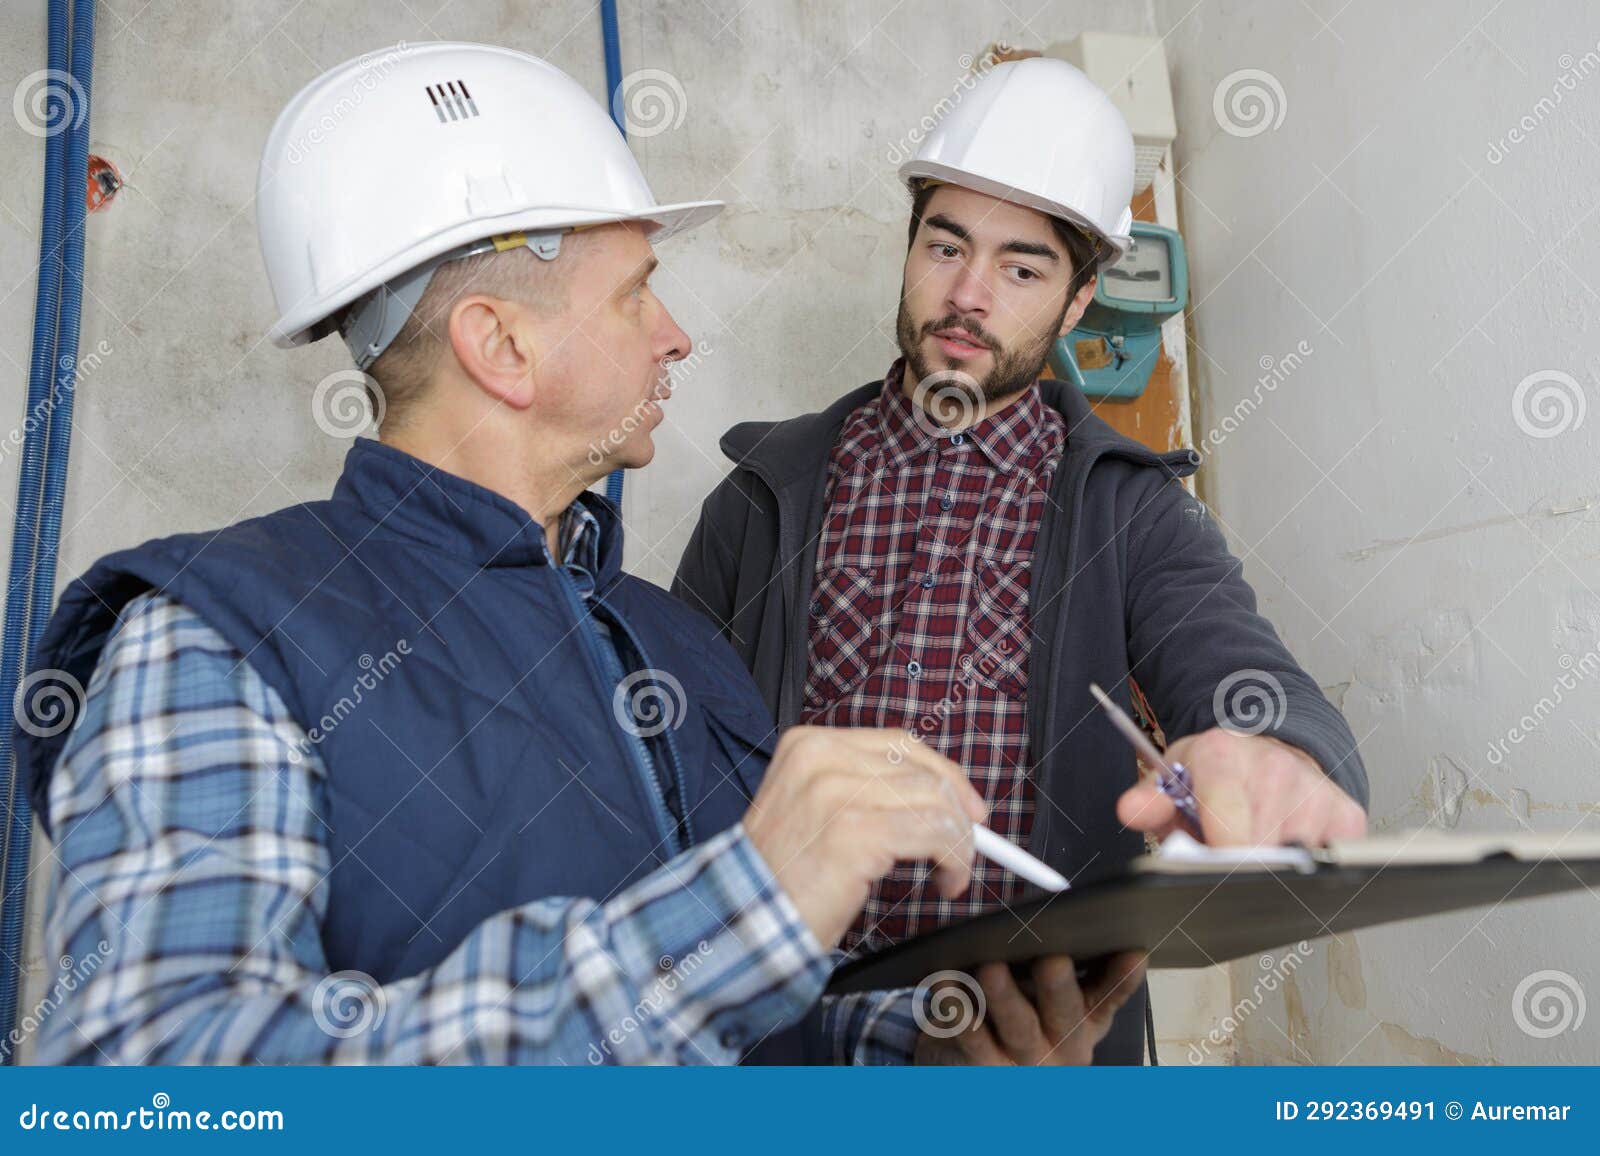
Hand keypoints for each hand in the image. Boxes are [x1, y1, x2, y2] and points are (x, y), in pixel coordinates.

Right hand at [742, 727, 987, 947]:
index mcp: (808, 745)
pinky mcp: (856, 831)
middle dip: (957, 812)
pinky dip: (955, 860)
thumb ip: (862, 790)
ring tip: (947, 873)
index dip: (943, 774)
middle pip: (923, 771)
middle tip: (965, 847)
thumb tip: (937, 796)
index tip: (966, 806)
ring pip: (936, 802)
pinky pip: (936, 834)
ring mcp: (837, 792)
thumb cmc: (780, 877)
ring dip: (958, 843)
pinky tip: (945, 882)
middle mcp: (821, 758)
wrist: (743, 920)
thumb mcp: (812, 810)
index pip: (899, 745)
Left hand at [914, 953, 1145, 1064]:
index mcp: (1086, 1021)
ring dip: (1004, 997)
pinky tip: (945, 982)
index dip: (1123, 978)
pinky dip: (957, 1008)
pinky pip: (970, 1037)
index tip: (1133, 952)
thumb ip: (1064, 967)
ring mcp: (1023, 1061)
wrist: (971, 1068)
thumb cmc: (1019, 1015)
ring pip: (1018, 1027)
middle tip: (1051, 959)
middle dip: (1058, 986)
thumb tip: (1060, 916)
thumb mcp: (1050, 999)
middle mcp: (1062, 1046)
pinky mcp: (982, 1067)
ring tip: (990, 968)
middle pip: (1064, 1014)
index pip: (1109, 996)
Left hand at [1116, 728, 1365, 845]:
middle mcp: (1275, 766)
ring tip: (1253, 849)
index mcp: (1222, 755)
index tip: (1217, 875)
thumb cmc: (1217, 773)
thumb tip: (1132, 811)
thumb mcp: (1173, 778)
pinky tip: (1286, 850)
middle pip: (1260, 846)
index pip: (1226, 812)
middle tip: (1224, 862)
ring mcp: (1315, 789)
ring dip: (1272, 869)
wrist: (1268, 749)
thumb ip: (1150, 800)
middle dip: (1239, 867)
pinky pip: (1327, 861)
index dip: (1222, 852)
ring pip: (1294, 859)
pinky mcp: (1346, 813)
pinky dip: (1305, 868)